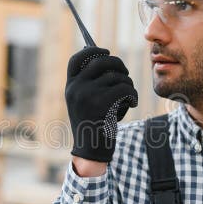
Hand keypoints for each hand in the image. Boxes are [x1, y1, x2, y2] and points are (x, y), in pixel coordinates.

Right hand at [65, 47, 137, 162]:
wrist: (91, 152)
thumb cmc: (93, 126)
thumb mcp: (85, 103)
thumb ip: (90, 83)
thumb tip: (105, 58)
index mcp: (70, 86)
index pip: (77, 59)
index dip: (93, 51)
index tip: (106, 51)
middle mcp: (76, 87)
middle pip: (101, 61)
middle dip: (119, 65)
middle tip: (126, 75)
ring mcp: (87, 94)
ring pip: (118, 77)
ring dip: (128, 86)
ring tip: (127, 99)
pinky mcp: (101, 103)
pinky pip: (125, 89)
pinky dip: (133, 96)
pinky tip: (131, 104)